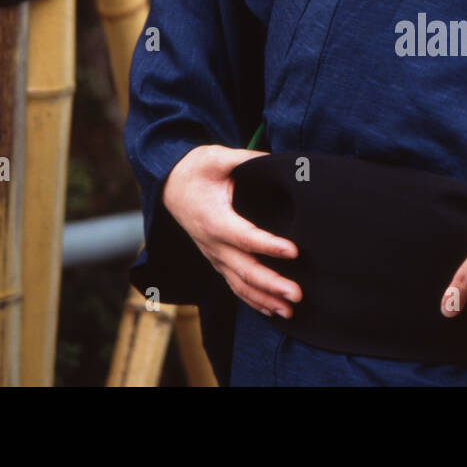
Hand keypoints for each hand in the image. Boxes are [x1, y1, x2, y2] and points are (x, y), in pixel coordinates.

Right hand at [162, 145, 301, 319]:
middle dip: (272, 284)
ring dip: (265, 298)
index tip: (294, 251)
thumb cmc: (194, 170)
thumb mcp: (217, 157)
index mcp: (214, 219)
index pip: (245, 237)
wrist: (168, 185)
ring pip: (240, 284)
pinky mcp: (216, 259)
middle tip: (298, 294)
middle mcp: (212, 243)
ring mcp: (213, 255)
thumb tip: (276, 158)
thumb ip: (245, 158)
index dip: (269, 246)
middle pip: (244, 269)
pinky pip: (233, 285)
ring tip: (290, 309)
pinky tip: (272, 309)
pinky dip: (252, 300)